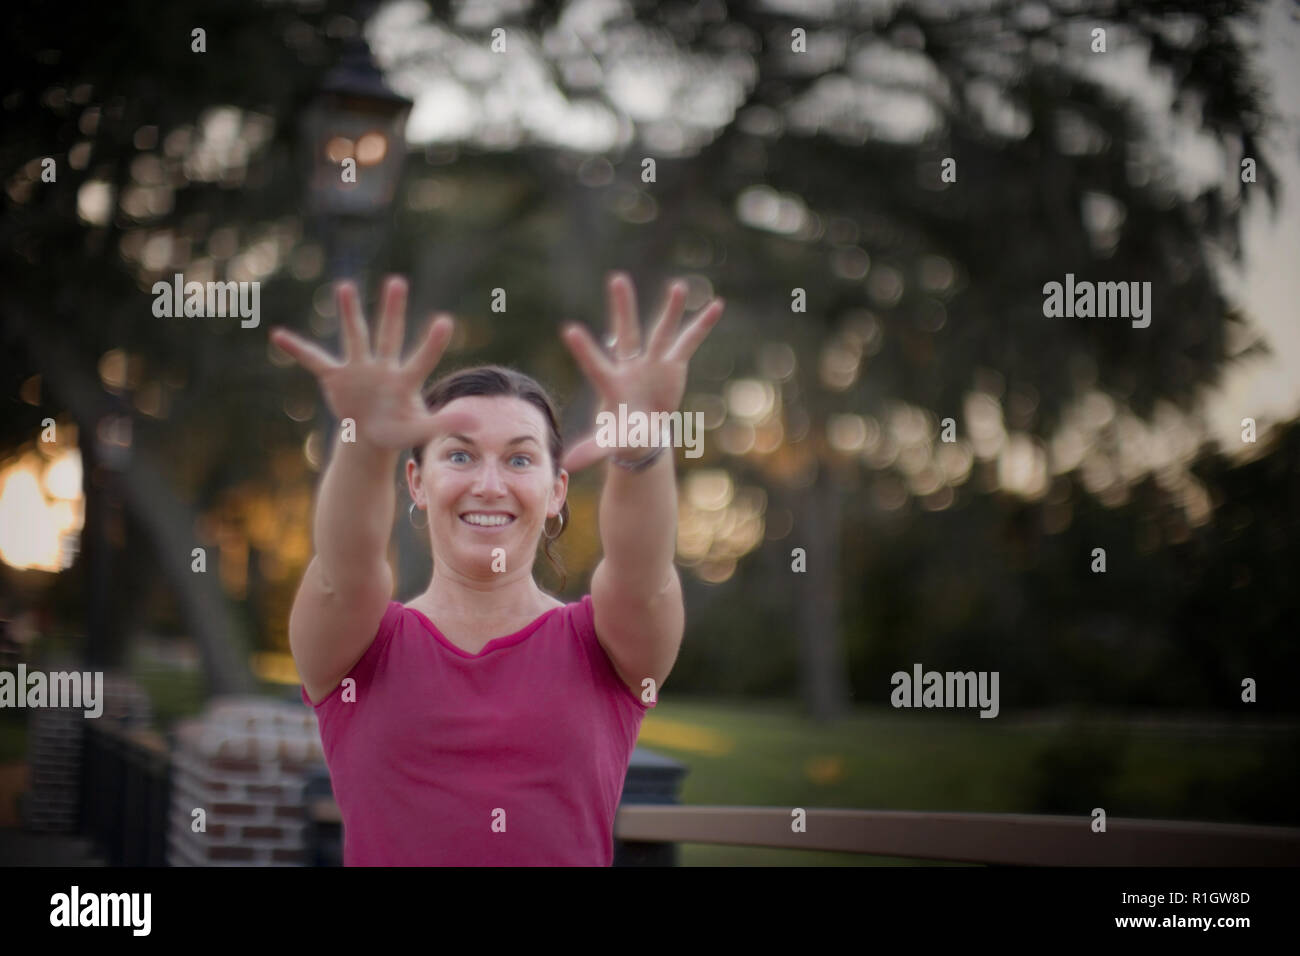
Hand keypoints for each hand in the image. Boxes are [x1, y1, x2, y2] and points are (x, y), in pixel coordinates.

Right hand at [269, 276, 456, 451]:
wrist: (368, 438)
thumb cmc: (397, 432)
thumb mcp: (419, 432)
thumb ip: (444, 424)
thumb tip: (478, 422)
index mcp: (404, 381)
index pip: (422, 359)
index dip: (432, 343)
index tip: (446, 321)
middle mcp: (383, 367)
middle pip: (389, 335)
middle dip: (392, 310)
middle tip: (398, 281)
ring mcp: (358, 369)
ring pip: (355, 336)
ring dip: (350, 313)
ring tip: (346, 286)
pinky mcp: (336, 376)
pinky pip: (313, 359)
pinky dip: (297, 348)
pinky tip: (278, 335)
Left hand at [561, 272, 724, 472]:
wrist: (643, 431)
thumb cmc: (622, 435)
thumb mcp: (610, 442)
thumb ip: (591, 448)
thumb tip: (567, 464)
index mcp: (612, 384)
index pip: (596, 364)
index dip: (584, 349)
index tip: (569, 329)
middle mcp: (630, 366)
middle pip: (626, 333)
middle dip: (623, 308)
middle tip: (617, 278)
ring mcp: (651, 362)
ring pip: (660, 331)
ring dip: (671, 310)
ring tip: (679, 286)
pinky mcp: (672, 363)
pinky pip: (689, 341)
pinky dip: (703, 325)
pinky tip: (718, 304)